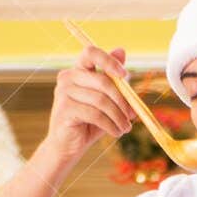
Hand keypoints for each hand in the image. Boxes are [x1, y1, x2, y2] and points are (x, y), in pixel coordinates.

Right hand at [39, 45, 136, 167]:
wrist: (68, 145)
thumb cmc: (89, 122)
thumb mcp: (106, 100)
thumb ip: (114, 79)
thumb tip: (121, 50)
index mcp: (78, 70)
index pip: (90, 53)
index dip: (109, 60)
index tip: (124, 74)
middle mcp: (68, 77)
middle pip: (103, 81)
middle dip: (122, 100)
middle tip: (132, 116)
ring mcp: (63, 92)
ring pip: (101, 100)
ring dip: (119, 116)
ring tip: (125, 127)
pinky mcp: (64, 109)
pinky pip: (95, 114)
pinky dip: (110, 125)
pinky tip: (116, 132)